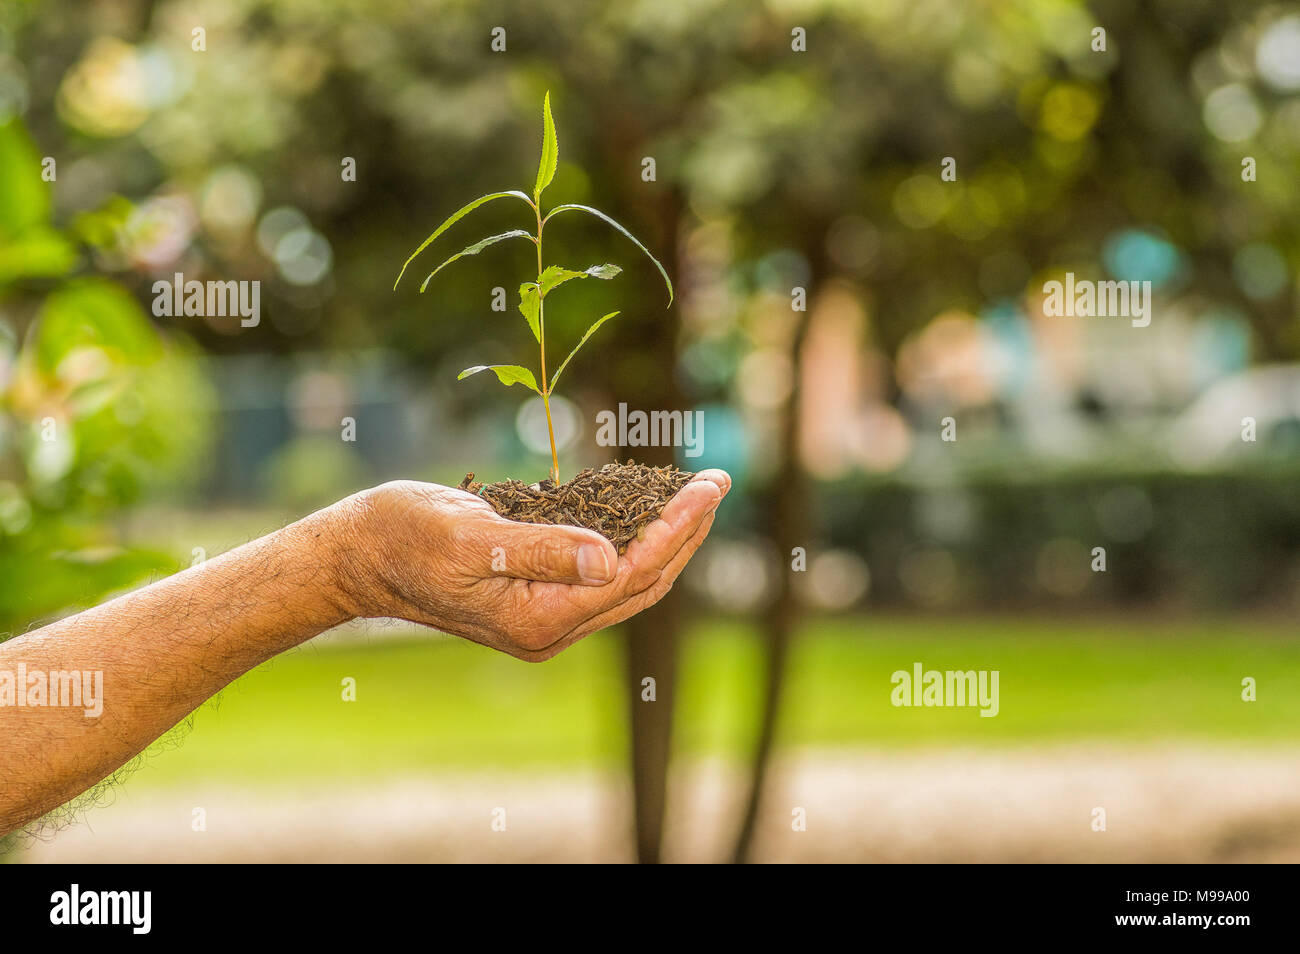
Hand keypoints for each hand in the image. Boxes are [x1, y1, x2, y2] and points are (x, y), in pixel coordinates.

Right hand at [328, 470, 728, 659]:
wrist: (360, 554)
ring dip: (667, 538)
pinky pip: (601, 572)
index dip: (676, 529)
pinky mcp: (536, 597)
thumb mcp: (471, 539)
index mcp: (539, 619)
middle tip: (718, 483)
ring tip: (697, 495)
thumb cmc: (404, 538)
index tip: (706, 487)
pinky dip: (631, 540)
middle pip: (642, 581)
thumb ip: (541, 550)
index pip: (631, 573)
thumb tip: (609, 560)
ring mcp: (544, 616)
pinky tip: (646, 511)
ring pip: (627, 580)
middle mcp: (550, 627)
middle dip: (686, 532)